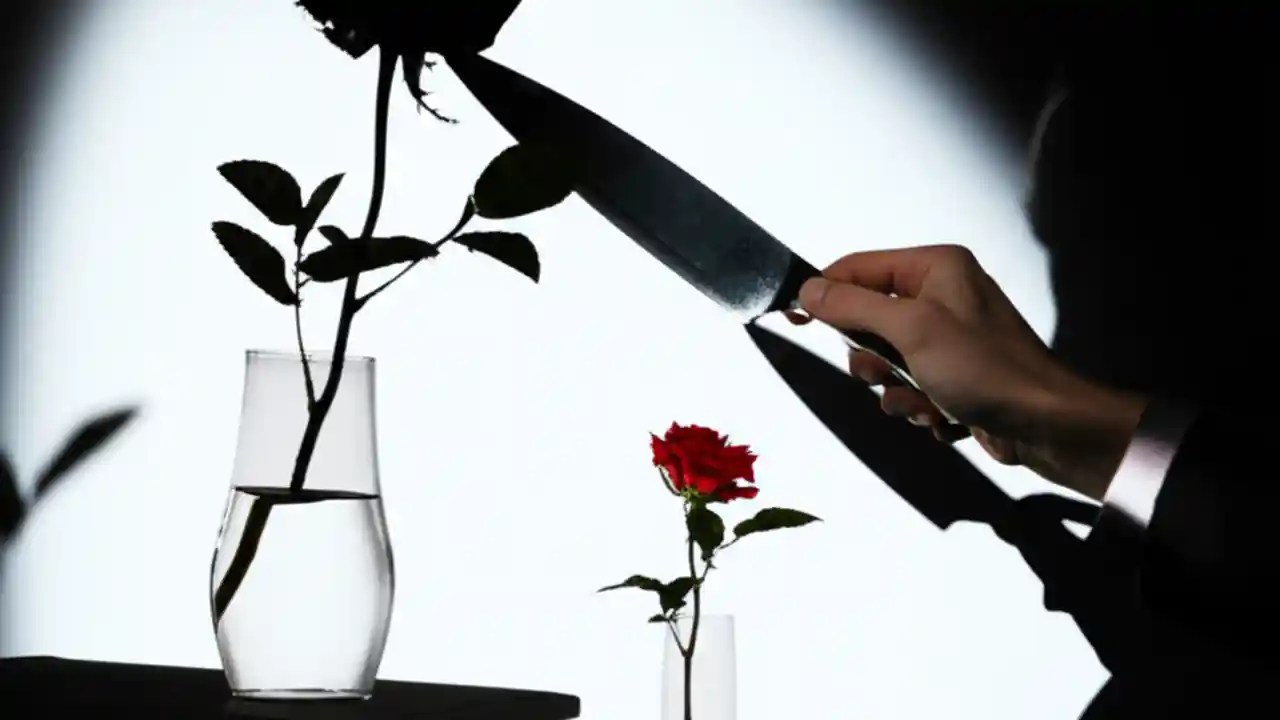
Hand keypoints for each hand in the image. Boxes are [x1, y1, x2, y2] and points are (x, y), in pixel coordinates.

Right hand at [790, 244, 1147, 499]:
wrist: (1047, 426)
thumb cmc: (987, 369)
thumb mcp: (911, 330)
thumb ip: (853, 306)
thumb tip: (807, 290)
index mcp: (936, 268)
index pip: (858, 268)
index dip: (824, 292)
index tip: (793, 318)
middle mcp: (942, 297)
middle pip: (867, 320)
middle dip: (871, 357)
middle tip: (885, 371)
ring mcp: (949, 339)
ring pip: (885, 362)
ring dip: (895, 389)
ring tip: (923, 400)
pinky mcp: (955, 377)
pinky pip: (909, 388)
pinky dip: (918, 406)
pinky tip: (942, 415)